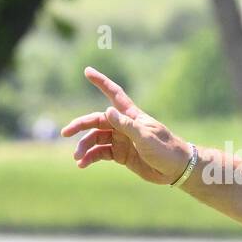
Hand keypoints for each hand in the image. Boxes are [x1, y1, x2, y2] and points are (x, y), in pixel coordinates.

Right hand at [59, 67, 191, 184]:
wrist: (176, 170)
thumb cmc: (165, 149)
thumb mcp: (145, 137)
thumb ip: (126, 125)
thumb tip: (106, 111)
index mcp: (131, 115)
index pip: (114, 94)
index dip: (101, 82)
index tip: (87, 71)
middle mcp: (124, 125)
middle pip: (97, 120)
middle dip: (81, 125)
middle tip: (66, 132)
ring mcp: (121, 140)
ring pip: (96, 138)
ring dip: (85, 147)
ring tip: (77, 158)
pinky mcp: (120, 154)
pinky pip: (100, 153)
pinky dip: (90, 157)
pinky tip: (83, 164)